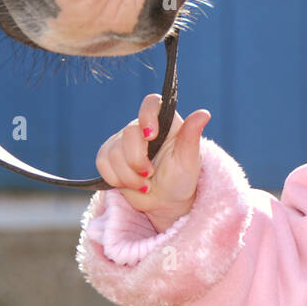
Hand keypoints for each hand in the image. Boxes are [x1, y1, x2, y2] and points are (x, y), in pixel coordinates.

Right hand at [95, 93, 211, 232]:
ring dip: (128, 175)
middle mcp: (143, 127)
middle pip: (129, 133)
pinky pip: (102, 162)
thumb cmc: (181, 179)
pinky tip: (130, 184)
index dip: (147, 116)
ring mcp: (124, 141)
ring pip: (113, 152)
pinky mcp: (109, 155)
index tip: (151, 136)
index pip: (151, 103)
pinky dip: (115, 178)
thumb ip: (191, 136)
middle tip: (150, 175)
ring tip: (144, 184)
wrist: (166, 202)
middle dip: (137, 161)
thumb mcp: (189, 160)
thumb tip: (204, 113)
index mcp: (165, 123)